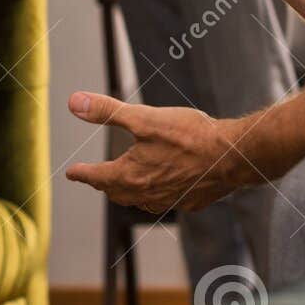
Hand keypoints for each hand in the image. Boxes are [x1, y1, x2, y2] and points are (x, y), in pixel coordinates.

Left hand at [64, 92, 254, 212]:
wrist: (232, 156)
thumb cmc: (189, 135)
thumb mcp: (143, 118)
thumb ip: (107, 111)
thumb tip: (74, 103)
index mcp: (130, 176)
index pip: (97, 177)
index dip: (82, 173)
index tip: (72, 173)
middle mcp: (146, 195)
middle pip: (117, 192)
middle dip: (103, 184)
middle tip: (96, 178)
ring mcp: (169, 201)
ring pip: (139, 200)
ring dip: (127, 193)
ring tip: (123, 185)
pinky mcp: (190, 201)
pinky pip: (164, 201)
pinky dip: (154, 195)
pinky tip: (162, 188)